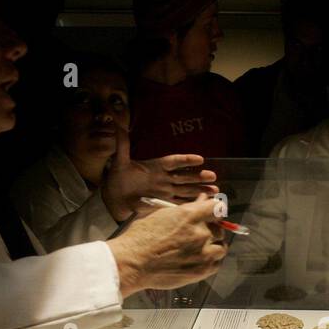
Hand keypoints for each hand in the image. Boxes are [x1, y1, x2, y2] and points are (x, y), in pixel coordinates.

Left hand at [101, 126, 217, 221]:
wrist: (113, 198)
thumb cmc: (117, 178)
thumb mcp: (119, 161)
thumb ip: (122, 144)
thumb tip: (118, 124)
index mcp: (156, 167)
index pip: (173, 162)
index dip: (186, 160)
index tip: (199, 159)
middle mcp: (163, 178)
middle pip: (184, 177)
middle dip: (198, 177)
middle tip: (212, 176)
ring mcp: (164, 191)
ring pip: (185, 190)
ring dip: (199, 190)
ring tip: (215, 190)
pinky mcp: (162, 203)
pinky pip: (179, 203)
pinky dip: (190, 203)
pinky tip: (202, 203)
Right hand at [108, 195, 227, 295]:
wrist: (132, 263)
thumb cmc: (140, 238)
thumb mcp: (160, 214)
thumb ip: (185, 209)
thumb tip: (200, 201)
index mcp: (190, 215)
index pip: (217, 207)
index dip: (215, 210)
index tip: (212, 214)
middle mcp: (200, 233)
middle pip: (219, 229)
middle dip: (212, 229)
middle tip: (201, 233)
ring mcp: (203, 253)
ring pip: (221, 248)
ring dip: (214, 246)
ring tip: (201, 249)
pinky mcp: (201, 270)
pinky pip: (216, 264)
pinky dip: (211, 262)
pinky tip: (200, 260)